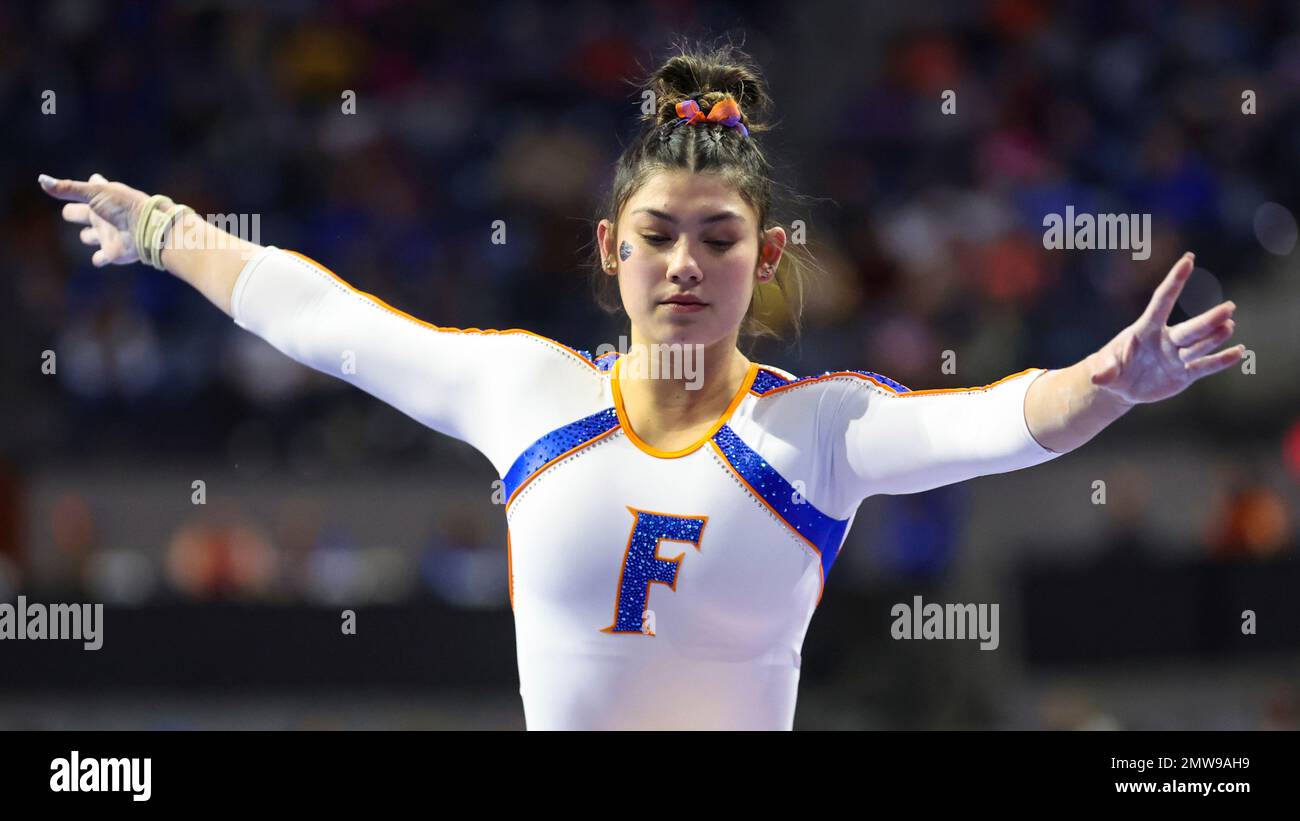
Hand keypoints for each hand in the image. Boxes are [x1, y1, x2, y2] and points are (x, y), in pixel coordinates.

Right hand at [38, 172, 151, 266]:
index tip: (92, 184)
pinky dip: (98, 259)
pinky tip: (99, 258)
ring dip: (87, 237)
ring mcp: (106, 235)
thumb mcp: (94, 193)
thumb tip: (42, 180)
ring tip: (91, 235)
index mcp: (98, 200)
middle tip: (74, 212)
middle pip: (79, 214)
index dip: (84, 188)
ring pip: (88, 236)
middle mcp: (101, 217)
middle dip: (74, 213)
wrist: (146, 229)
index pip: (83, 191)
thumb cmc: (122, 206)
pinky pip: (100, 258)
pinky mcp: (112, 253)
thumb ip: (68, 188)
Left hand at [1090, 252, 1243, 405]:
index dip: (1175, 281)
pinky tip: (1239, 352)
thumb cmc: (1110, 369)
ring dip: (1215, 336)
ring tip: (1230, 325)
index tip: (1188, 259)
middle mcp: (1165, 340)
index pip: (1163, 301)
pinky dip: (1221, 360)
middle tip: (1229, 307)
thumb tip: (1098, 377)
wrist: (1119, 387)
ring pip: (1200, 345)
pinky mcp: (1184, 374)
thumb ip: (1104, 372)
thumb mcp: (1103, 371)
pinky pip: (1205, 366)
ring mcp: (1176, 357)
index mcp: (1145, 330)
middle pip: (1189, 329)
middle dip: (1208, 320)